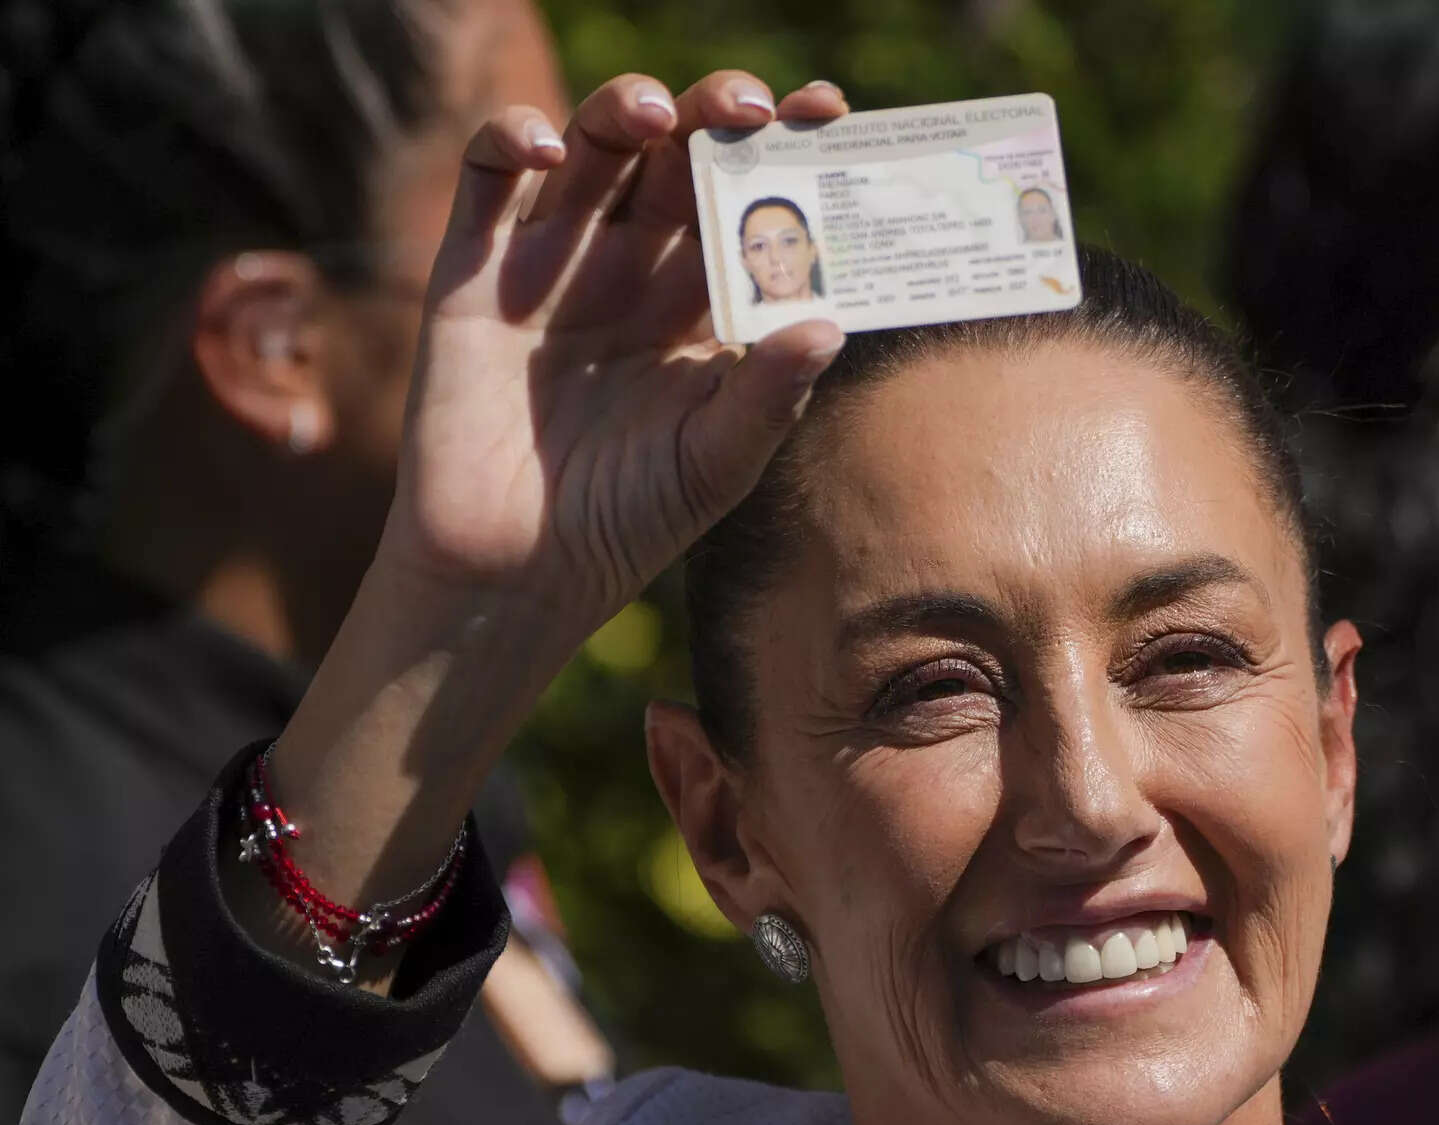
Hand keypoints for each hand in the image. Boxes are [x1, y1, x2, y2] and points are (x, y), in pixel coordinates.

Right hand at [384, 70, 848, 627]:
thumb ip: (768, 394)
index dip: (789, 152)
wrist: (512, 572)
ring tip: (659, 115)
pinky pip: (492, 175)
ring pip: (594, 146)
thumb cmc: (627, 520)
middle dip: (718, 115)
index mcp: (701, 301)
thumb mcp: (714, 462)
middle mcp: (634, 265)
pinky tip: (548, 149)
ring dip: (626, 107)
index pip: (753, 203)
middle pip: (680, 156)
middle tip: (754, 108)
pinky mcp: (475, 267)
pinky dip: (514, 138)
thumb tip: (831, 324)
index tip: (828, 115)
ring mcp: (556, 258)